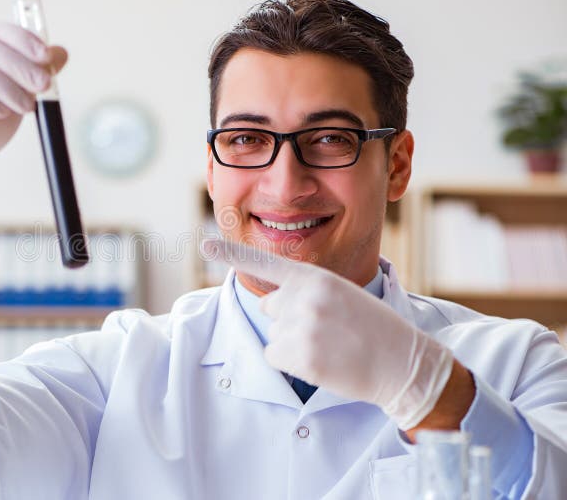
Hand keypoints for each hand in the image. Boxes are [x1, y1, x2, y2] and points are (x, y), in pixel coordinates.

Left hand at [205, 238, 453, 429]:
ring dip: (293, 343)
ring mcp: (299, 327)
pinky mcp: (299, 357)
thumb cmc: (373, 327)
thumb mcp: (341, 293)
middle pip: (269, 307)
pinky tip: (322, 362)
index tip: (205, 244)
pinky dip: (292, 363)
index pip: (265, 263)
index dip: (231, 252)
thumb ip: (305, 291)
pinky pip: (274, 356)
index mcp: (314, 277)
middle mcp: (302, 298)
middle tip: (326, 328)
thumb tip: (270, 304)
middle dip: (288, 318)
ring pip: (273, 334)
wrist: (403, 362)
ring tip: (330, 345)